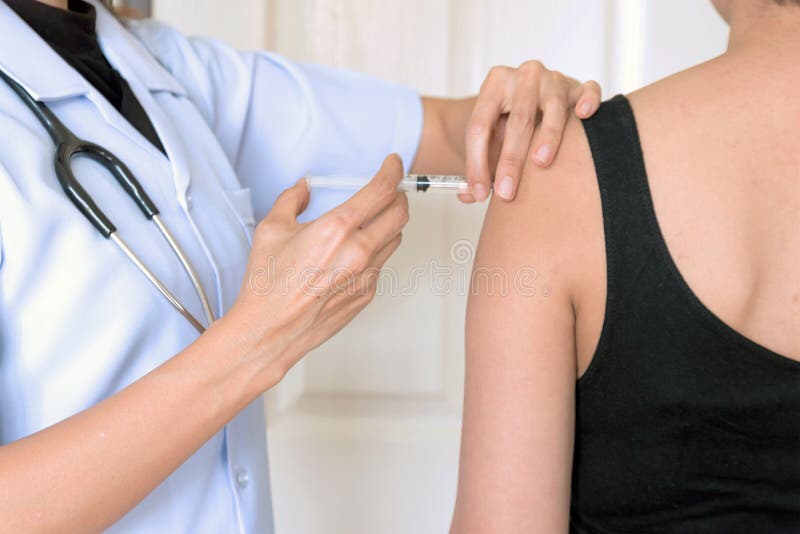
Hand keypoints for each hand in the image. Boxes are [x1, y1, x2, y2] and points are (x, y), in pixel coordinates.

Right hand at [226, 155, 408, 387]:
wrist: (270, 330)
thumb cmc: (267, 285)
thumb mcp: (271, 228)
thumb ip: (292, 199)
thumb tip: (305, 188)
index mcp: (337, 229)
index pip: (382, 190)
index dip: (393, 171)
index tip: (393, 164)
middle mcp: (358, 252)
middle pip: (400, 213)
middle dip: (397, 196)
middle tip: (387, 191)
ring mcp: (366, 276)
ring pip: (395, 239)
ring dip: (388, 224)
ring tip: (369, 222)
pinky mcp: (367, 295)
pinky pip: (381, 264)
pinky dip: (374, 252)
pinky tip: (352, 254)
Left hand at [463, 61, 600, 201]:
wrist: (526, 97)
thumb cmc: (505, 122)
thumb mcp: (486, 138)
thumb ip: (475, 165)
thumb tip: (466, 195)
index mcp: (494, 84)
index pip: (480, 126)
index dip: (476, 163)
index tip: (479, 194)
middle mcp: (524, 76)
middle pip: (517, 120)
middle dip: (510, 160)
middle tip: (506, 193)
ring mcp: (553, 80)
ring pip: (553, 107)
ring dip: (547, 137)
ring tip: (540, 164)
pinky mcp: (578, 87)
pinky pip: (588, 90)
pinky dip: (588, 101)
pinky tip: (583, 115)